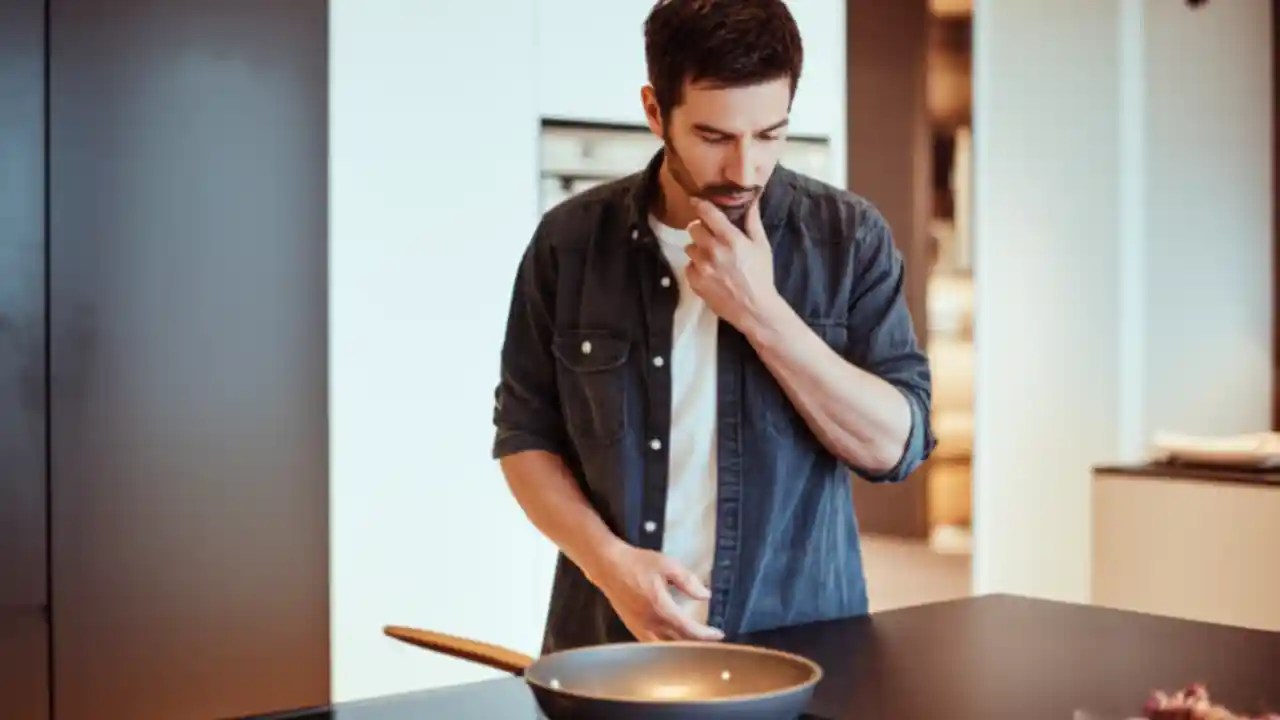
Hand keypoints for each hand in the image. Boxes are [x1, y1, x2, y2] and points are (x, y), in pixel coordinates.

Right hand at [585, 543, 723, 642]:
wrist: (607, 566)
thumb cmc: (636, 563)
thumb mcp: (667, 565)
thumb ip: (688, 581)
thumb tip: (705, 596)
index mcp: (660, 608)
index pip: (688, 630)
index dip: (706, 635)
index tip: (718, 634)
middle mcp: (649, 623)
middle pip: (678, 644)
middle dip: (696, 645)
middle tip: (710, 641)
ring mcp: (639, 627)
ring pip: (664, 648)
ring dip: (681, 648)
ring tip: (694, 643)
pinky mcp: (632, 627)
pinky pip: (652, 644)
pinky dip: (665, 646)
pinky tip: (672, 640)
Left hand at [685, 196, 783, 334]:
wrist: (754, 308)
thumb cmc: (761, 276)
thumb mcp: (762, 246)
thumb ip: (753, 222)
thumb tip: (750, 200)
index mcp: (730, 239)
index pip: (707, 213)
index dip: (699, 204)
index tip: (696, 201)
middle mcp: (713, 250)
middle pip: (693, 228)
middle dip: (701, 229)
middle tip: (710, 235)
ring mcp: (701, 267)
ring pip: (689, 247)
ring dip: (697, 248)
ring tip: (710, 256)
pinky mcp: (694, 281)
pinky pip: (688, 266)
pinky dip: (695, 266)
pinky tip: (708, 271)